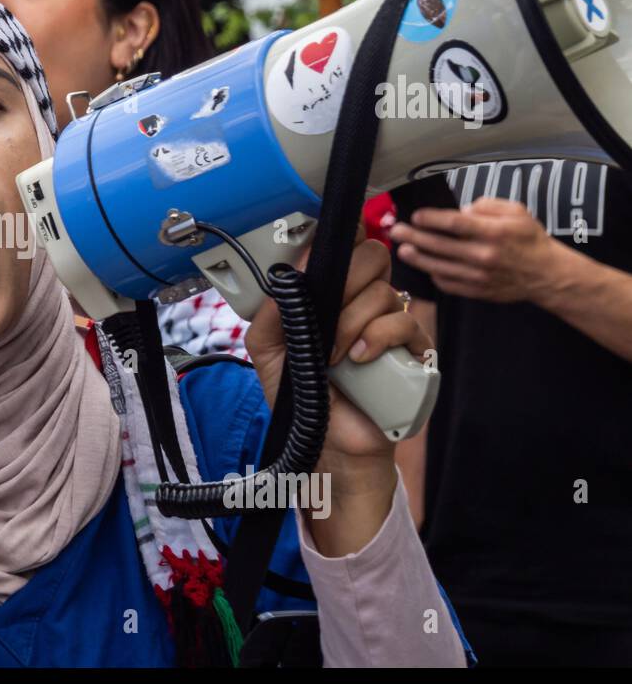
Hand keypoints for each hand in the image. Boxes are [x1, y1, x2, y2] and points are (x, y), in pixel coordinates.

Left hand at [245, 234, 431, 484]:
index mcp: (333, 296)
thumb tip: (285, 278)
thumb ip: (269, 315)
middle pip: (372, 256)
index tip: (322, 249)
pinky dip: (378, 336)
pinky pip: (405, 324)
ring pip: (384, 291)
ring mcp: (391, 326)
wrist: (328, 445)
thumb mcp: (269, 354)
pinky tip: (360, 358)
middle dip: (343, 282)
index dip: (340, 239)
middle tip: (324, 316)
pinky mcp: (414, 352)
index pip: (346, 249)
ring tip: (334, 356)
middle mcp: (364, 304)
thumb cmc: (302, 398)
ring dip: (352, 321)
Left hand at [389, 196, 560, 302]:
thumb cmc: (530, 240)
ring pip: (439, 267)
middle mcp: (484, 255)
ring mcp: (479, 276)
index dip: (431, 219)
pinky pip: (447, 283)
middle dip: (414, 237)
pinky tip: (426, 265)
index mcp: (494, 232)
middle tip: (396, 231)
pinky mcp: (476, 291)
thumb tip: (461, 209)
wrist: (547, 275)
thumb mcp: (517, 211)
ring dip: (417, 258)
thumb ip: (487, 205)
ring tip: (403, 249)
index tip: (415, 215)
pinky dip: (434, 274)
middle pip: (440, 245)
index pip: (454, 224)